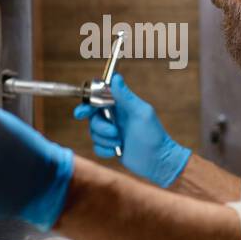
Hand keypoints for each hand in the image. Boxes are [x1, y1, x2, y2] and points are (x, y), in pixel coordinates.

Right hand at [73, 73, 190, 187]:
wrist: (158, 161)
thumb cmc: (154, 136)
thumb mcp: (141, 114)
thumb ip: (126, 97)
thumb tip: (116, 77)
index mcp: (121, 106)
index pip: (98, 99)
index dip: (87, 104)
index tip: (82, 112)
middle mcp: (114, 117)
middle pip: (93, 117)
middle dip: (100, 127)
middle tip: (113, 132)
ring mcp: (112, 131)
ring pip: (94, 133)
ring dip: (106, 139)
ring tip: (121, 142)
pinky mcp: (110, 146)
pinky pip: (97, 146)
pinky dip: (105, 150)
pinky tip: (117, 151)